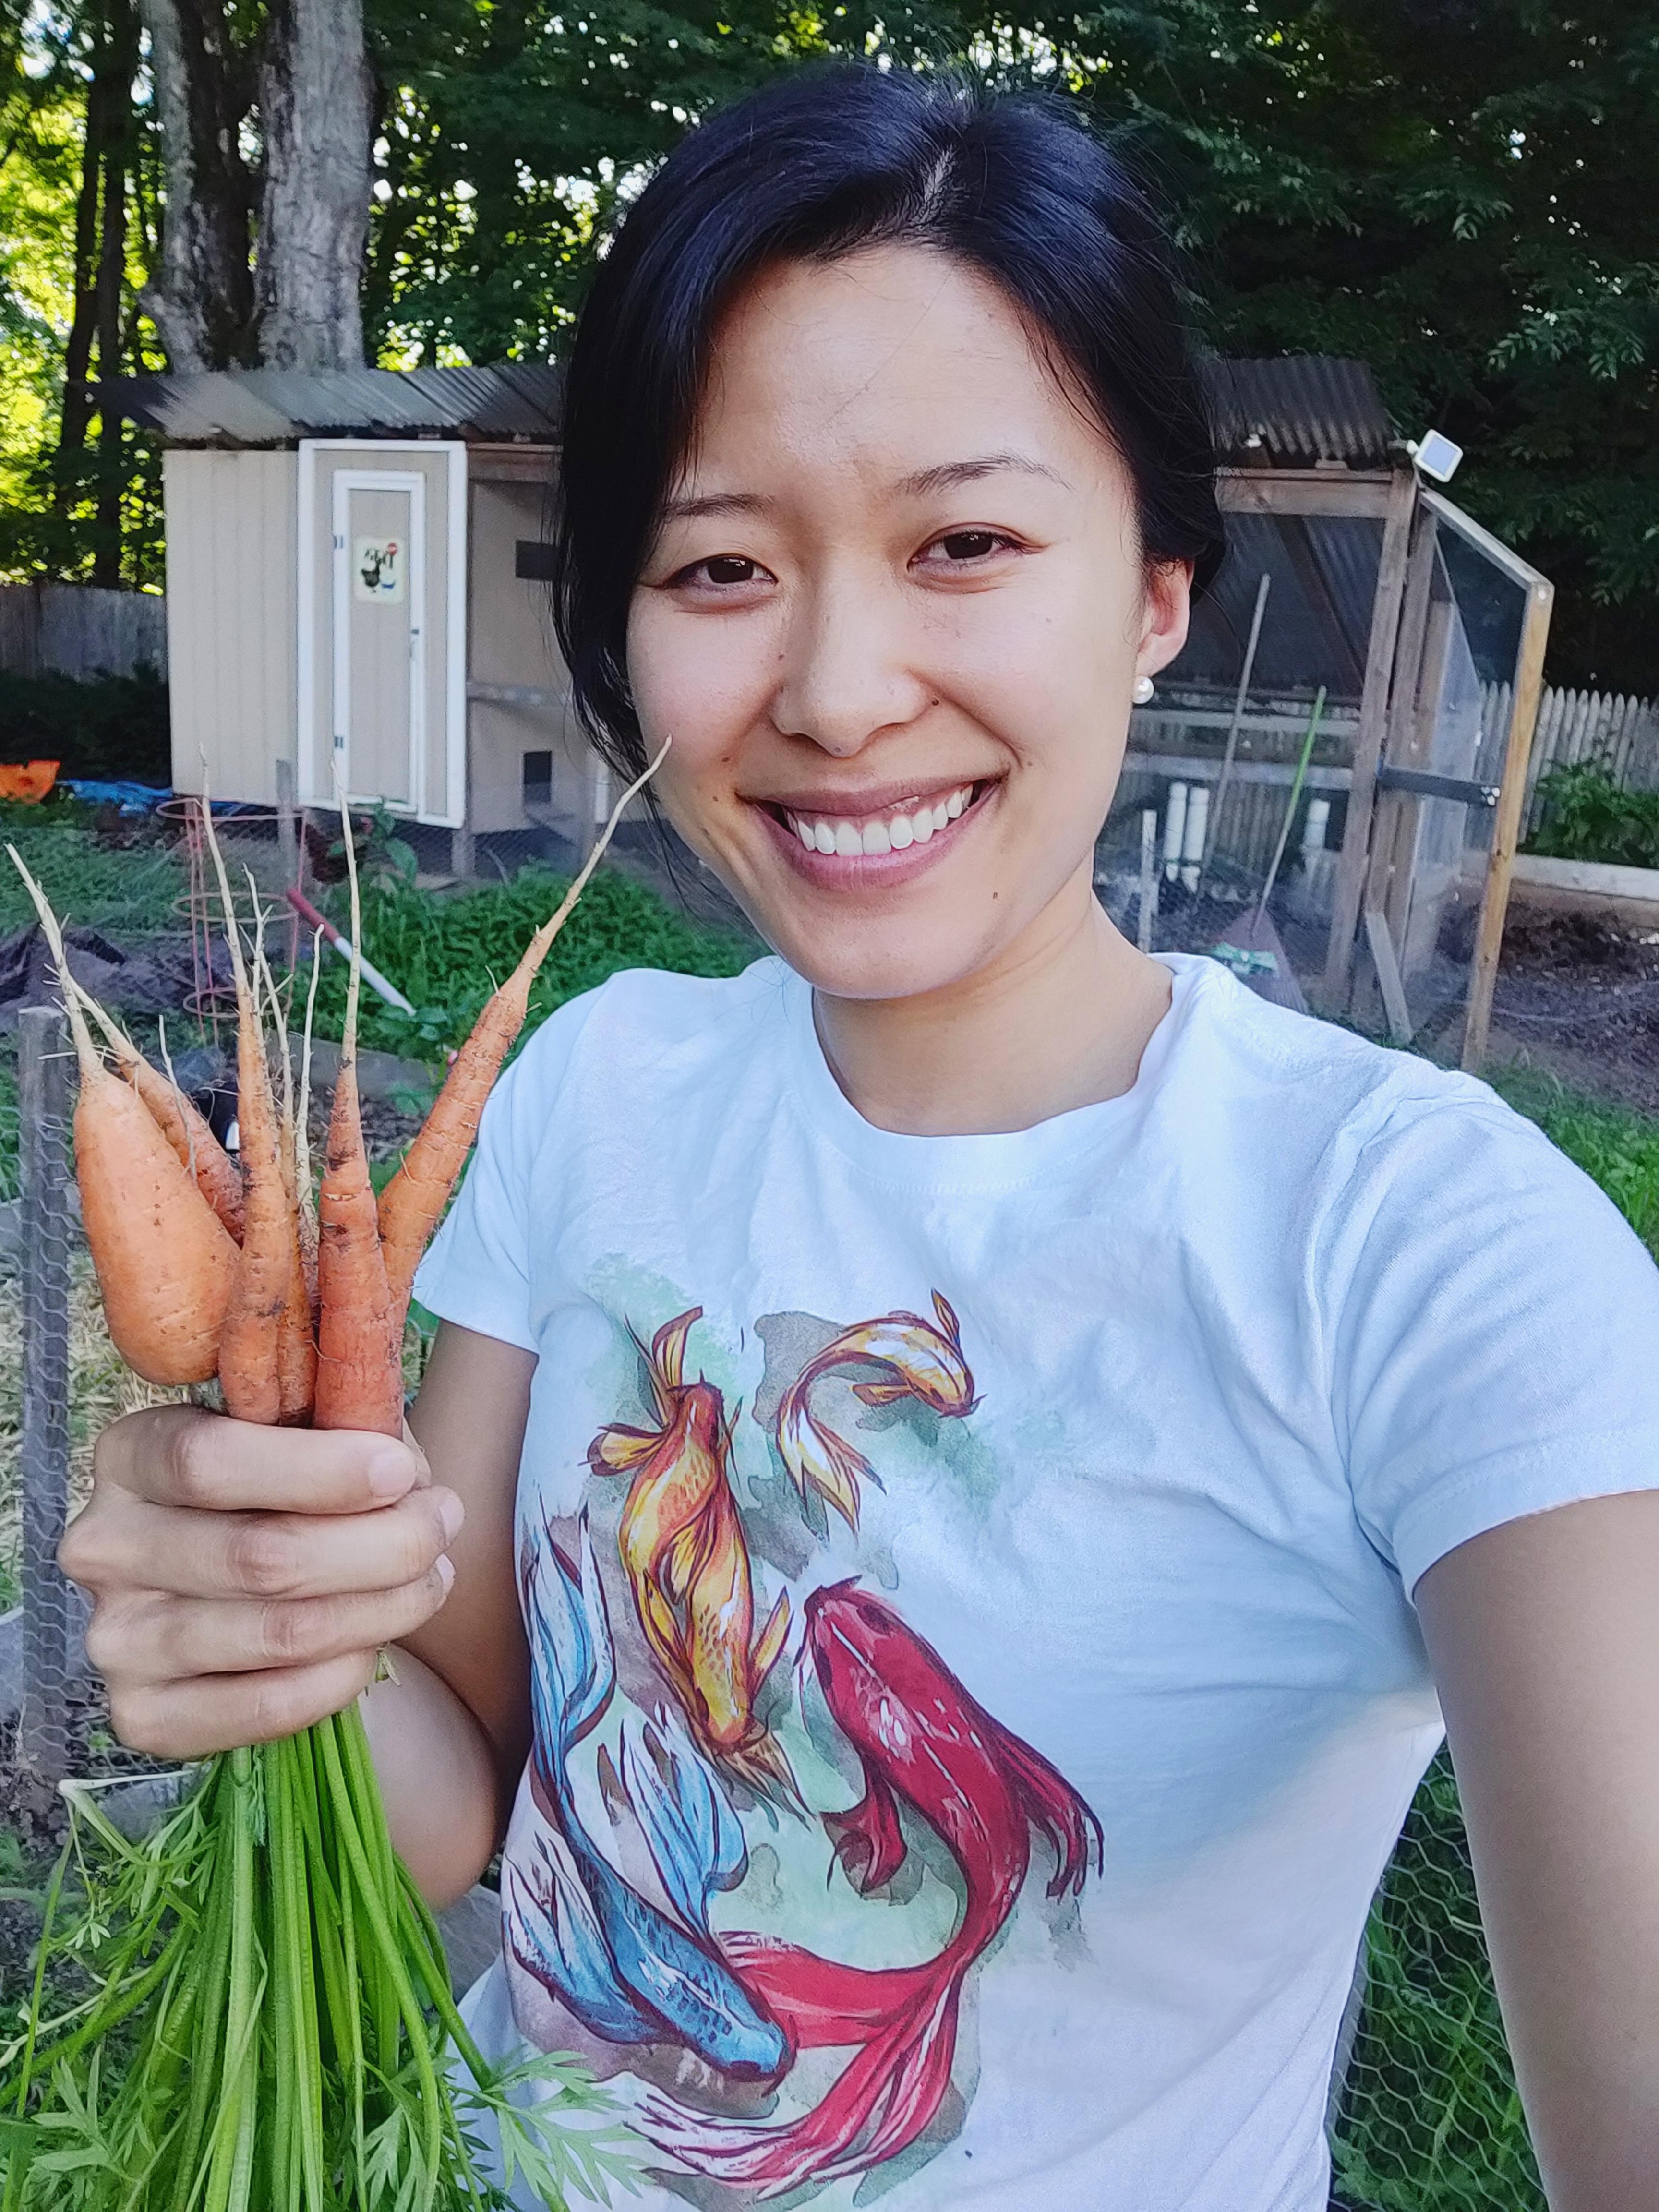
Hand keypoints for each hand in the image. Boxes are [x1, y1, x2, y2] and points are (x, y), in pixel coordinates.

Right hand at [62, 1404, 463, 1757]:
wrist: (245, 1578)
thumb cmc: (284, 1484)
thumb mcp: (304, 1428)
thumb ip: (344, 1428)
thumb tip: (402, 1473)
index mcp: (129, 1455)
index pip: (207, 1462)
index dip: (319, 1470)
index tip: (402, 1471)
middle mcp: (105, 1548)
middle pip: (258, 1556)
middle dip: (381, 1543)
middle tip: (442, 1524)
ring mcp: (116, 1641)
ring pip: (279, 1633)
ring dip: (383, 1607)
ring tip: (432, 1578)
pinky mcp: (142, 1716)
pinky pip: (267, 1707)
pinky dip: (343, 1675)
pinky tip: (377, 1641)